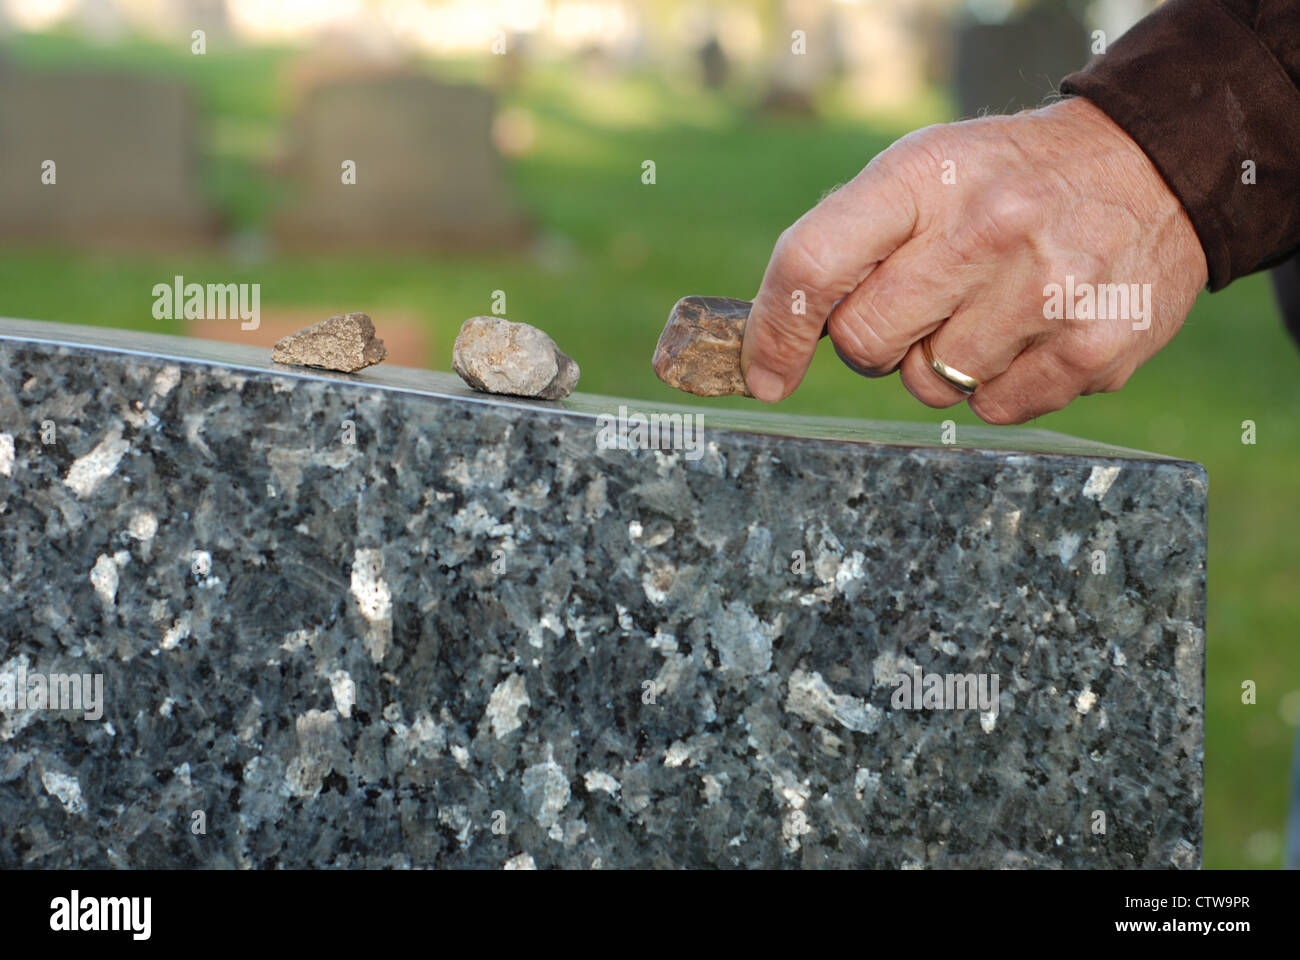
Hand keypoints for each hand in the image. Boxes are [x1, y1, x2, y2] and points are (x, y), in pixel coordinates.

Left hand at [740, 96, 1207, 422]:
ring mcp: (1047, 292)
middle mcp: (987, 229)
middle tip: (923, 302)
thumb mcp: (921, 172)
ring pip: (930, 386)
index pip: (812, 264)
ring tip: (990, 306)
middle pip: (864, 343)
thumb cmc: (1004, 181)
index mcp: (924, 176)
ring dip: (942, 363)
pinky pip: (993, 412)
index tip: (765, 374)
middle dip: (876, 339)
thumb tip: (768, 351)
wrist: (1149, 167)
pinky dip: (998, 385)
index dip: (774, 331)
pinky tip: (1031, 330)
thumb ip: (843, 244)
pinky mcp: (1092, 348)